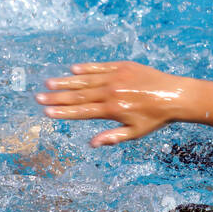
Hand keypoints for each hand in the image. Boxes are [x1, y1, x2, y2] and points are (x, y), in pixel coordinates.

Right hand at [35, 61, 186, 146]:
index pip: (82, 112)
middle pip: (79, 95)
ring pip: (86, 79)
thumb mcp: (135, 132)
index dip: (63, 112)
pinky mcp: (124, 66)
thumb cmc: (155, 118)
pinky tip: (73, 70)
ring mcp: (117, 77)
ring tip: (49, 83)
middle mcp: (112, 92)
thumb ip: (112, 137)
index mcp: (113, 110)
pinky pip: (101, 67)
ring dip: (67, 82)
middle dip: (57, 97)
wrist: (175, 95)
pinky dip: (87, 68)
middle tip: (38, 97)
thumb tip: (91, 145)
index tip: (47, 112)